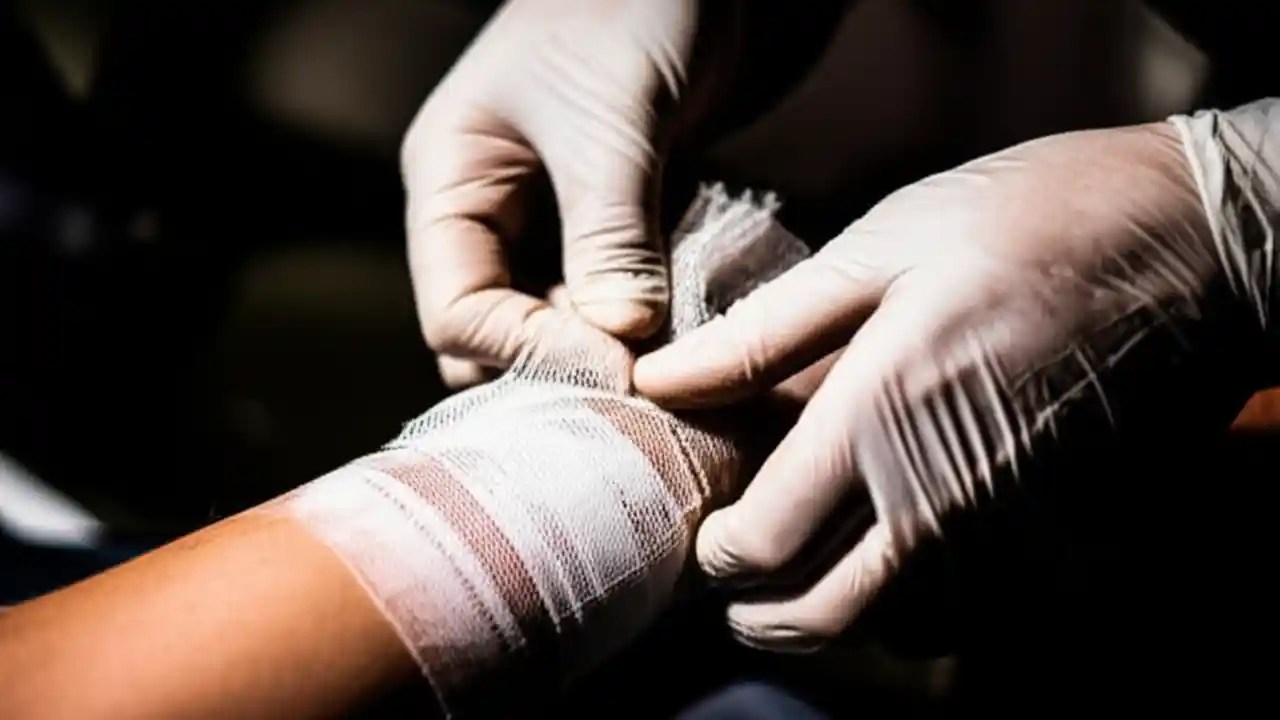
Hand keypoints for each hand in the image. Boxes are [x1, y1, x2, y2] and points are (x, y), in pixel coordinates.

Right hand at [403, 0, 845, 387]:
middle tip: (642, 385)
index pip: (457, 312)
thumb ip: (611, 232)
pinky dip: (649, 323)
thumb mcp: (611, 120)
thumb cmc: (631, 7)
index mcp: (451, 182)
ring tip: (674, 369)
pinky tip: (693, 333)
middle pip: (500, 335)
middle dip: (563, 365)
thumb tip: (621, 344)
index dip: (528, 353)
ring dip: (614, 352)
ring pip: (562, 326)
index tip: (617, 370)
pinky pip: (615, 299)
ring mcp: (552, 223)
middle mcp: (491, 213)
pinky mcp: (613, 226)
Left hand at [633, 101, 1279, 650]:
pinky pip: (978, 615)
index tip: (710, 527)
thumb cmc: (1029, 221)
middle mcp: (944, 501)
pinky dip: (924, 605)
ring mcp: (1017, 535)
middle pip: (820, 620)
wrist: (1196, 240)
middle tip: (742, 575)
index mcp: (879, 420)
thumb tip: (661, 378)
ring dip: (842, 611)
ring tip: (819, 559)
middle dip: (760, 613)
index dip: (716, 552)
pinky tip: (908, 547)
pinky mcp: (1074, 543)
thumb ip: (763, 332)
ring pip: (899, 630)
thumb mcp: (880, 247)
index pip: (762, 542)